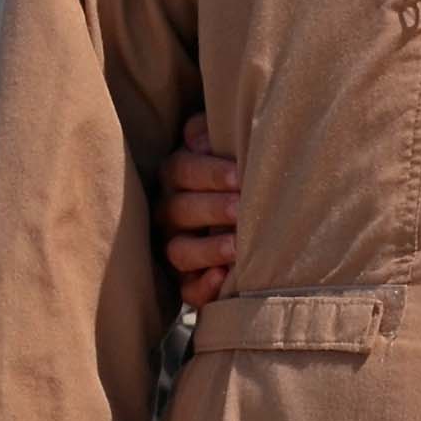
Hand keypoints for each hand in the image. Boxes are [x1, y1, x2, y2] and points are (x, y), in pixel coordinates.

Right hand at [158, 110, 241, 308]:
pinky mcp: (186, 281)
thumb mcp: (226, 144)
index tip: (242, 176)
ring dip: (208, 249)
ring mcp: (176, 247)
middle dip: (212, 208)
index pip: (182, 169)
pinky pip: (188, 289)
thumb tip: (200, 136)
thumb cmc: (239, 169)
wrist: (251, 207)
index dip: (210, 172)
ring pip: (179, 251)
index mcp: (177, 174)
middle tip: (242, 208)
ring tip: (237, 246)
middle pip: (178, 210)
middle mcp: (170, 212)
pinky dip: (204, 287)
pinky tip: (224, 278)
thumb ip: (209, 131)